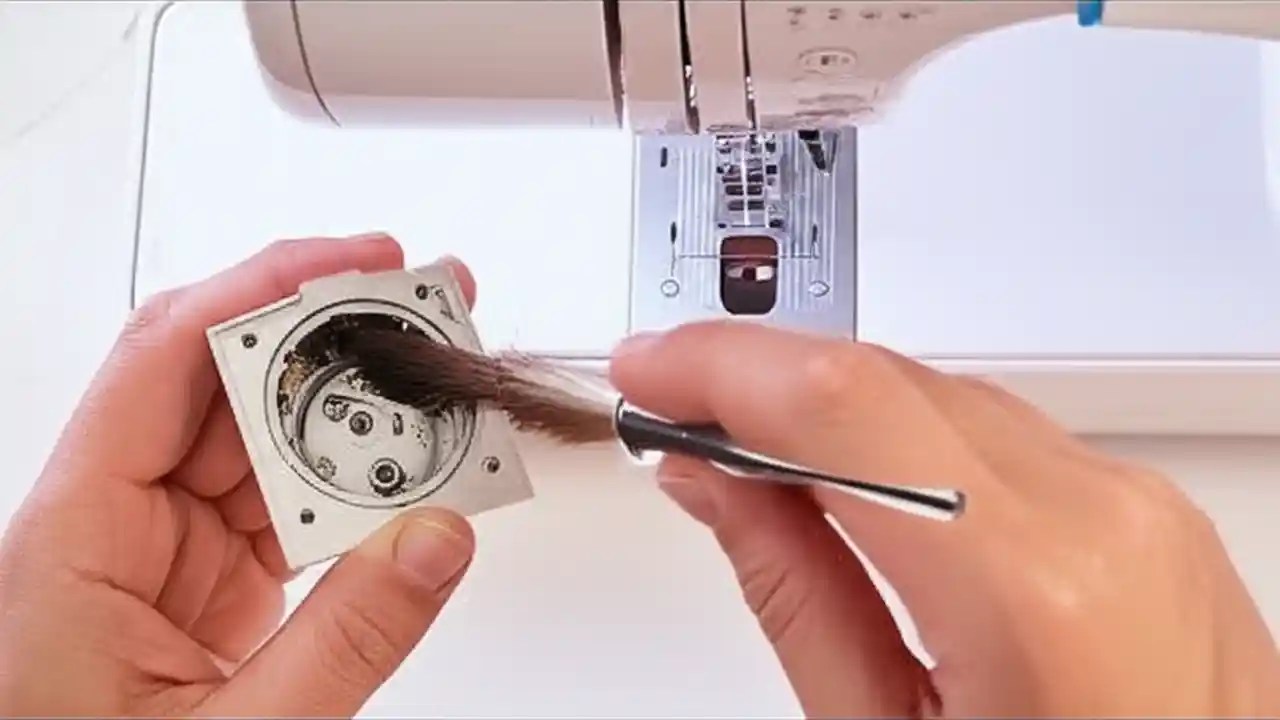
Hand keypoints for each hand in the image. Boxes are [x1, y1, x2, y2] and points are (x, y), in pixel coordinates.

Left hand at [0, 235, 478, 716]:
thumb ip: (345, 642)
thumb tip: (438, 540)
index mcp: (71, 540)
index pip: (163, 362)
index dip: (264, 291)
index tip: (357, 264)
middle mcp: (109, 527)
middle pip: (222, 385)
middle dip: (329, 334)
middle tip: (420, 305)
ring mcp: (162, 556)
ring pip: (263, 444)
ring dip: (351, 411)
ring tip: (434, 383)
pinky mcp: (206, 589)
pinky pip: (288, 509)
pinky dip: (354, 488)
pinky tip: (408, 472)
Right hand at [611, 322, 1279, 717]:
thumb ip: (795, 597)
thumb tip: (715, 481)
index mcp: (1036, 591)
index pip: (843, 405)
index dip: (722, 368)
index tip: (650, 373)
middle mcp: (1105, 518)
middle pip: (888, 381)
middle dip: (760, 380)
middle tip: (676, 415)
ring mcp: (1140, 507)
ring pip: (938, 392)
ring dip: (825, 403)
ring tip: (744, 448)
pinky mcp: (1148, 511)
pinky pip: (996, 431)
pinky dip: (900, 431)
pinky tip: (845, 467)